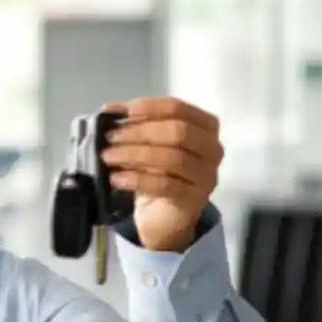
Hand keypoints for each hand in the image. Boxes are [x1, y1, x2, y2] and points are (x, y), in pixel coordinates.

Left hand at [100, 97, 223, 251]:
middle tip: (110, 138)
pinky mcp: (194, 199)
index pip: (178, 108)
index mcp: (204, 126)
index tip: (120, 112)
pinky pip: (165, 185)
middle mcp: (212, 148)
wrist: (164, 214)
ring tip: (108, 156)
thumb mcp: (146, 145)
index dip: (148, 107)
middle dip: (140, 132)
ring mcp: (207, 175)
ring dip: (134, 155)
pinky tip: (116, 178)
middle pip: (178, 132)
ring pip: (172, 158)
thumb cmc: (157, 172)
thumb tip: (109, 109)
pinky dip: (137, 179)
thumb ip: (132, 125)